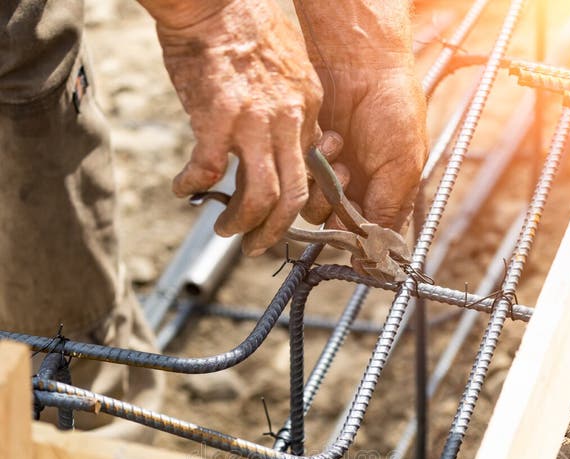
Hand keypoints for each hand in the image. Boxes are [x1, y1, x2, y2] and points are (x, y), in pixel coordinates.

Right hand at [153, 0, 322, 254]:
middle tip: (257, 246)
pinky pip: (210, 171)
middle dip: (276, 231)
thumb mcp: (285, 66)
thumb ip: (288, 107)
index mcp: (306, 107)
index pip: (311, 170)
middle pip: (294, 195)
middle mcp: (288, 119)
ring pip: (262, 195)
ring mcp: (256, 121)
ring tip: (224, 231)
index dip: (294, 203)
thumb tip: (277, 141)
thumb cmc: (241, 26)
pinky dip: (193, 186)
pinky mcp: (219, 119)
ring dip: (242, 222)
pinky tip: (182, 189)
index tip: (277, 216)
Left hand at [303, 64, 426, 230]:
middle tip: (349, 179)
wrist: (361, 64)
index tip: (359, 239)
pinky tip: (330, 139)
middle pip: (340, 230)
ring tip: (340, 154)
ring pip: (316, 212)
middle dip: (342, 211)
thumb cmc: (393, 108)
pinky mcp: (309, 163)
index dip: (364, 244)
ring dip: (327, 187)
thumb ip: (387, 209)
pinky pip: (301, 184)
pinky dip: (316, 164)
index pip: (373, 238)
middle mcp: (360, 193)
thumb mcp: (403, 164)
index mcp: (389, 197)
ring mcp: (332, 179)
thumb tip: (374, 255)